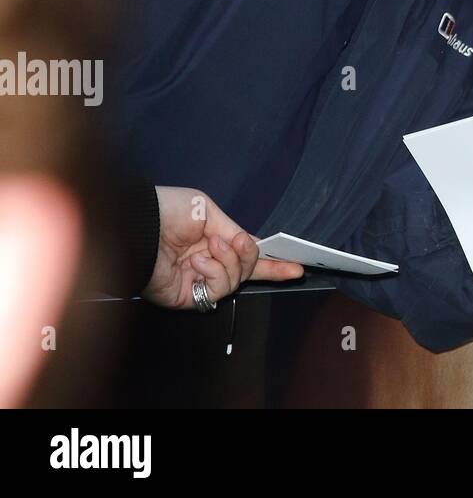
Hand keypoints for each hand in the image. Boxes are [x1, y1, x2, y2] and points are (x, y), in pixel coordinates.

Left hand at [144, 186, 302, 309]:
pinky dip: (213, 273)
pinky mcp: (188, 297)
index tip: (297, 265)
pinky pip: (217, 291)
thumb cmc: (167, 211)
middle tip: (249, 248)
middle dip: (259, 262)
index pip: (249, 255)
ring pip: (236, 281)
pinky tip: (199, 261)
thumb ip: (233, 229)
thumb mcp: (208, 211)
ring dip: (229, 261)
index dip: (274, 262)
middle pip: (248, 271)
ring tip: (210, 246)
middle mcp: (210, 263)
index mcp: (216, 241)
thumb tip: (252, 245)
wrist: (139, 226)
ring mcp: (200, 281)